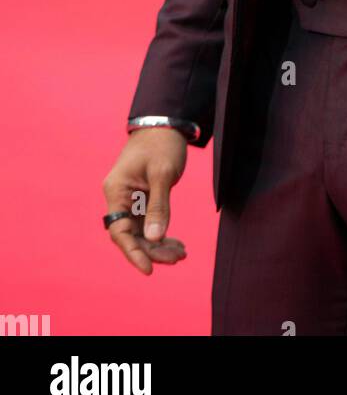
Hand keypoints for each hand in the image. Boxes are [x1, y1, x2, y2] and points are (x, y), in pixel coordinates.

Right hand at [102, 129, 187, 275]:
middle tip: (178, 257)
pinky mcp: (142, 200)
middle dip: (153, 250)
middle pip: (131, 236)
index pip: (120, 231)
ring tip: (181, 254)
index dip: (133, 253)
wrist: (165, 125)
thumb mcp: (163, 173)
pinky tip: (177, 244)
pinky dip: (162, 235)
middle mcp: (120, 198)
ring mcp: (130, 200)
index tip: (149, 269)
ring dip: (159, 246)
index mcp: (117, 191)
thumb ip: (159, 206)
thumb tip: (155, 239)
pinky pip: (149, 224)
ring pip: (141, 233)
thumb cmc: (162, 144)